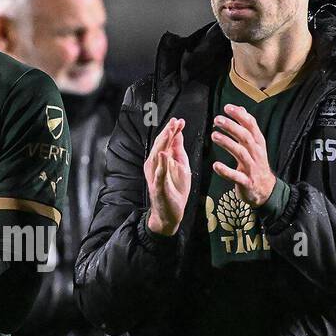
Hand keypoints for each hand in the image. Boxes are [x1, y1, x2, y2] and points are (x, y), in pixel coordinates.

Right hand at [144, 118, 189, 235]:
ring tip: (169, 132)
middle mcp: (154, 167)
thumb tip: (178, 132)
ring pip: (157, 157)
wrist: (170, 214)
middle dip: (167, 133)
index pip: (165, 142)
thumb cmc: (175, 190)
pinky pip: (159, 174)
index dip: (172, 130)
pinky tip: (164, 155)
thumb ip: (178, 150)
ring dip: (163, 144)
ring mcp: (155, 177)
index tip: (180, 120)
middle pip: (159, 146)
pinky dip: (161, 165)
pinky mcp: (158, 187)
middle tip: (174, 121)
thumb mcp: (180, 166)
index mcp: (160, 161)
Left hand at [212, 105, 276, 205]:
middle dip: (231, 126)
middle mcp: (256, 153)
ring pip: (241, 153)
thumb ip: (247, 128)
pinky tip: (215, 165)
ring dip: (227, 143)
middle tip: (217, 119)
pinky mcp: (247, 182)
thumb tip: (241, 108)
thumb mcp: (255, 145)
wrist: (266, 190)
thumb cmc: (256, 165)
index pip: (251, 125)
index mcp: (258, 143)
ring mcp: (252, 168)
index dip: (240, 115)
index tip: (227, 107)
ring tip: (214, 135)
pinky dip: (225, 171)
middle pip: (245, 136)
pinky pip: (236, 176)